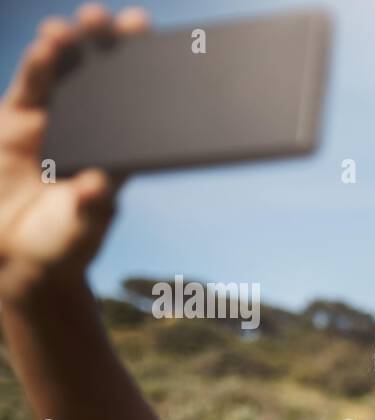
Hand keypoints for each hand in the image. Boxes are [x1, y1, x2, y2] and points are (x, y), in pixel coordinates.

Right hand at [0, 5, 148, 300]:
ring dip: (74, 47)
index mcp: (118, 152)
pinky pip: (30, 86)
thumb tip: (98, 185)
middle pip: (105, 79)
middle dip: (115, 48)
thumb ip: (89, 208)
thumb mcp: (81, 229)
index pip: (141, 108)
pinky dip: (39, 65)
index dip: (153, 80)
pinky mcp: (17, 119)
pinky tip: (48, 43)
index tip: (170, 58)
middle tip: (128, 21)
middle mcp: (90, 129)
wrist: (18, 253)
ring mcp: (52, 120)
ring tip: (83, 24)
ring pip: (66, 74)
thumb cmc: (62, 244)